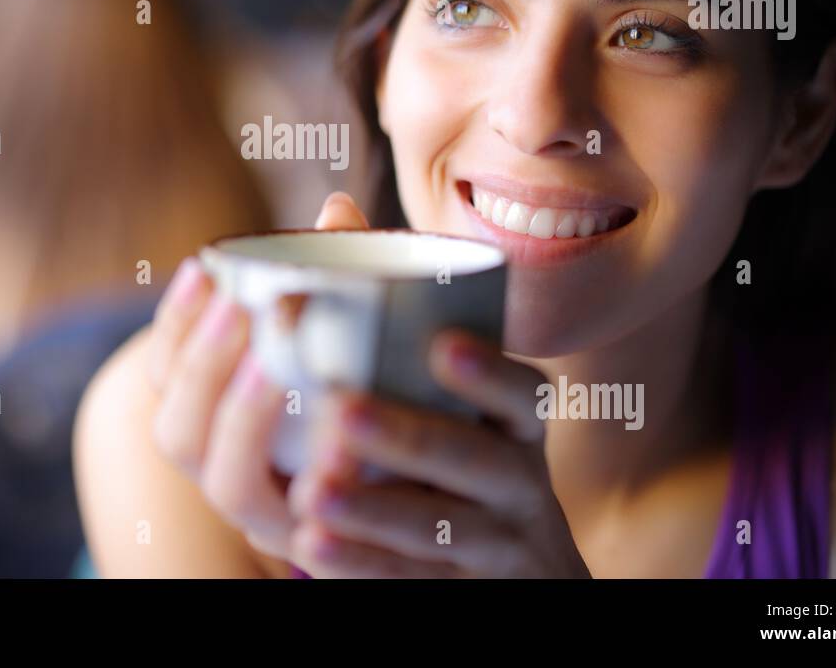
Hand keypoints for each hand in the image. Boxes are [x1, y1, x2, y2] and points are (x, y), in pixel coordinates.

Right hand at [144, 191, 369, 560]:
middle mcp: (226, 472)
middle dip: (201, 365)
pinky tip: (345, 444)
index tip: (203, 267)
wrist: (425, 492)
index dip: (174, 324)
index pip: (166, 376)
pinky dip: (321, 483)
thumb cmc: (363, 397)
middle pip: (177, 433)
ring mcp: (269, 517)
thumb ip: (332, 278)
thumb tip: (336, 206)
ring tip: (273, 367)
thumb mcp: (339, 338)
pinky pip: (306, 529)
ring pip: (226, 483)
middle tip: (241, 309)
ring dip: (241, 422)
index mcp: (214, 420)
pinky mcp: (322, 547)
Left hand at [284, 330, 592, 577]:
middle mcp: (516, 482)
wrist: (522, 569)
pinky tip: (313, 543)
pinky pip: (411, 577)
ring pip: (439, 527)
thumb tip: (317, 247)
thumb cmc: (468, 466)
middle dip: (408, 435)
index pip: (523, 395)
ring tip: (312, 492)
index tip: (443, 347)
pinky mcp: (460, 588)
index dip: (491, 372)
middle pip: (476, 460)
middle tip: (342, 410)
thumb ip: (407, 354)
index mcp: (518, 427)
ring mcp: (495, 543)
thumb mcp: (470, 416)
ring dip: (372, 509)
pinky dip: (361, 561)